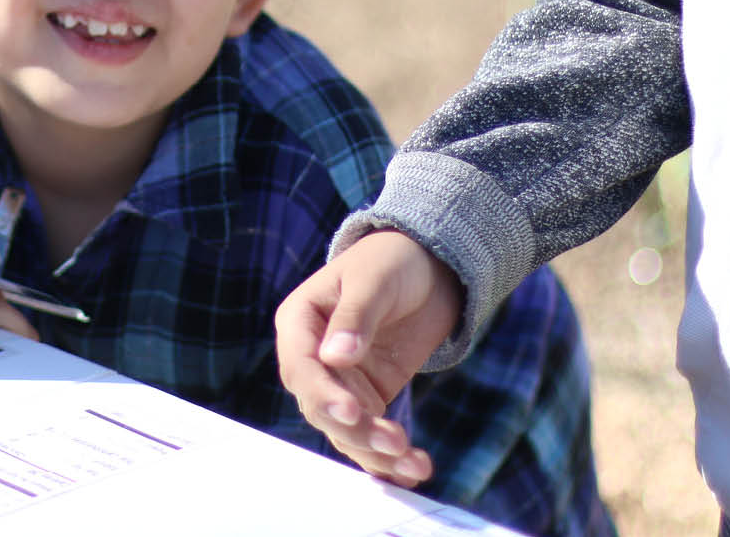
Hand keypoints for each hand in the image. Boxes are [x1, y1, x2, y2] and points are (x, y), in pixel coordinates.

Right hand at [274, 230, 463, 486]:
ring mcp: (341, 381)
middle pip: (321, 407)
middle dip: (356, 429)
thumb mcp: (373, 279)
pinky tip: (415, 468)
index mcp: (300, 322)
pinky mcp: (370, 396)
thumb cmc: (391, 260)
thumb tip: (335, 357)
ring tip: (413, 463)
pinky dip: (389, 456)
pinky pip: (371, 433)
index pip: (300, 367)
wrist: (429, 266)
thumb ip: (355, 316)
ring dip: (375, 451)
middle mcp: (314, 357)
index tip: (353, 411)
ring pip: (346, 429)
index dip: (322, 393)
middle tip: (394, 441)